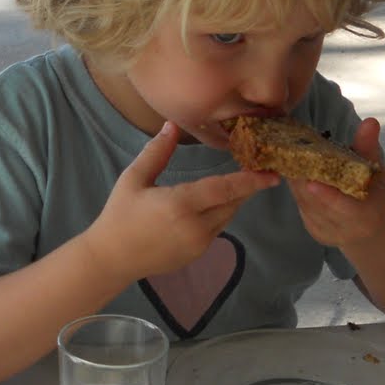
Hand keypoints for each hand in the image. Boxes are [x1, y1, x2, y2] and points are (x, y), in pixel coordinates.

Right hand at [82, 121, 278, 283]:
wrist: (112, 258)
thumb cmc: (119, 215)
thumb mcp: (134, 179)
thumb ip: (157, 152)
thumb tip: (173, 125)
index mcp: (181, 205)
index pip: (225, 189)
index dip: (251, 181)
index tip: (272, 174)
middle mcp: (196, 227)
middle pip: (232, 203)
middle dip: (245, 188)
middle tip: (258, 170)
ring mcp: (198, 244)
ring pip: (226, 217)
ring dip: (232, 201)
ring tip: (235, 184)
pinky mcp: (197, 255)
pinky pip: (216, 230)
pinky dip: (218, 215)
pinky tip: (210, 205)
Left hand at [288, 117, 384, 249]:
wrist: (373, 225)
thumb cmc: (376, 192)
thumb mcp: (377, 171)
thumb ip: (368, 148)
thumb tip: (370, 122)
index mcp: (367, 215)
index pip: (345, 207)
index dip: (328, 196)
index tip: (312, 183)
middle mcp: (346, 229)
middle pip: (318, 203)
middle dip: (304, 179)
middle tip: (291, 154)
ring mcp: (328, 232)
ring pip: (305, 203)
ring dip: (296, 181)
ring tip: (288, 157)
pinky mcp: (314, 231)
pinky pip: (301, 207)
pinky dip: (296, 189)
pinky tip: (292, 171)